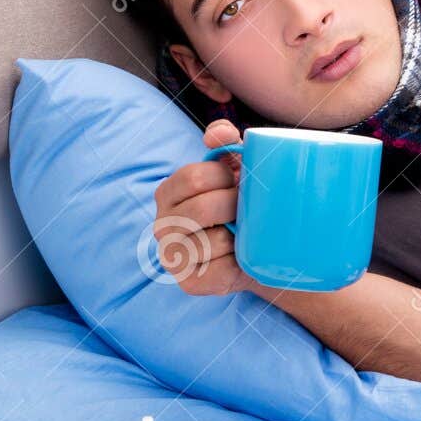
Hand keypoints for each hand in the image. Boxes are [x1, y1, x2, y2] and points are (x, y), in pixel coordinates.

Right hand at [150, 120, 253, 295]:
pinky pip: (220, 271)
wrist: (259, 246)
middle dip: (235, 206)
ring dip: (239, 236)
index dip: (224, 177)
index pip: (194, 177)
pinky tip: (242, 256)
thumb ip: (225, 141)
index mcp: (168, 192)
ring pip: (213, 241)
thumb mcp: (236, 165)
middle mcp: (162, 225)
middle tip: (249, 207)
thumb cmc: (242, 200)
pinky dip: (239, 263)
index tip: (239, 181)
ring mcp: (172, 257)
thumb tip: (217, 136)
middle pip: (203, 209)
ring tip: (246, 232)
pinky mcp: (189, 284)